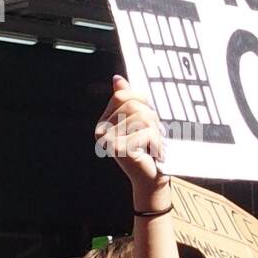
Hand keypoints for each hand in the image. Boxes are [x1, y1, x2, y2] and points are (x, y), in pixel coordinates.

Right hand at [94, 75, 168, 205]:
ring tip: (153, 145)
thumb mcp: (139, 121)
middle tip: (152, 137)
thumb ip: (128, 100)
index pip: (122, 96)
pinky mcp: (118, 150)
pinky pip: (146, 133)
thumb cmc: (148, 149)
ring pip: (141, 118)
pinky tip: (154, 153)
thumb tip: (117, 78)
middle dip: (150, 119)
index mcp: (103, 122)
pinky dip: (156, 143)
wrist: (150, 179)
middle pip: (133, 106)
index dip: (141, 100)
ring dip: (155, 131)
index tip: (149, 117)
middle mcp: (100, 131)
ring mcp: (107, 141)